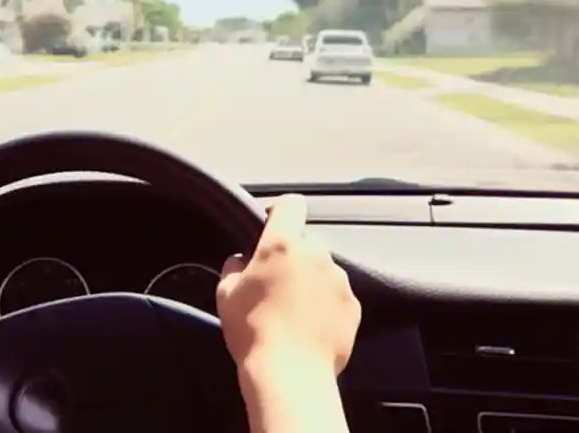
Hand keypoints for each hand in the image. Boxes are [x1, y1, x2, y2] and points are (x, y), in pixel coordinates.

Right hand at [216, 195, 359, 376]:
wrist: (290, 375)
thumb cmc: (253, 333)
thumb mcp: (226, 294)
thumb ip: (234, 267)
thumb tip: (242, 261)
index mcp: (282, 245)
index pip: (290, 204)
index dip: (280, 211)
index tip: (271, 225)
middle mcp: (315, 256)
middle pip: (307, 241)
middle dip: (294, 256)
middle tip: (276, 282)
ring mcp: (338, 281)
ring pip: (323, 269)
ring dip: (311, 281)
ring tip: (293, 311)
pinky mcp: (353, 306)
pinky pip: (337, 296)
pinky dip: (326, 305)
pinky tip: (309, 326)